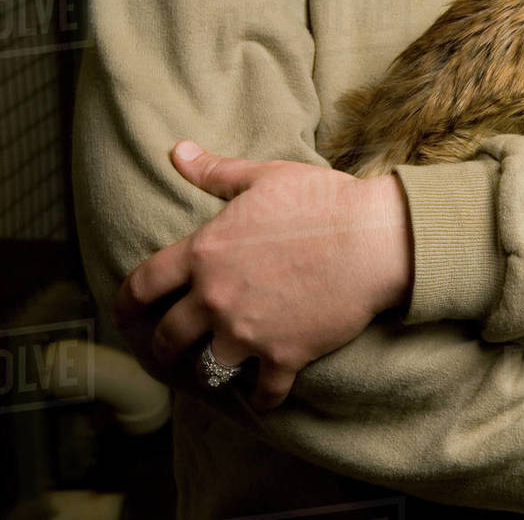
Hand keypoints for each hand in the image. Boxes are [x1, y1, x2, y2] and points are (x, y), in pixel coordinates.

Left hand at [114, 140, 413, 409]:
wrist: (374, 240)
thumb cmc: (323, 201)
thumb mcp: (265, 178)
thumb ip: (215, 172)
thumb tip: (177, 151)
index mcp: (205, 252)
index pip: (144, 284)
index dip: (126, 302)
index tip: (124, 315)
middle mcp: (216, 298)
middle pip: (169, 336)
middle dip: (163, 347)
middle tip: (166, 352)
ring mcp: (247, 332)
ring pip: (208, 368)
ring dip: (209, 371)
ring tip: (215, 371)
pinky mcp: (284, 356)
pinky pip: (262, 393)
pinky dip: (262, 398)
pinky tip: (263, 397)